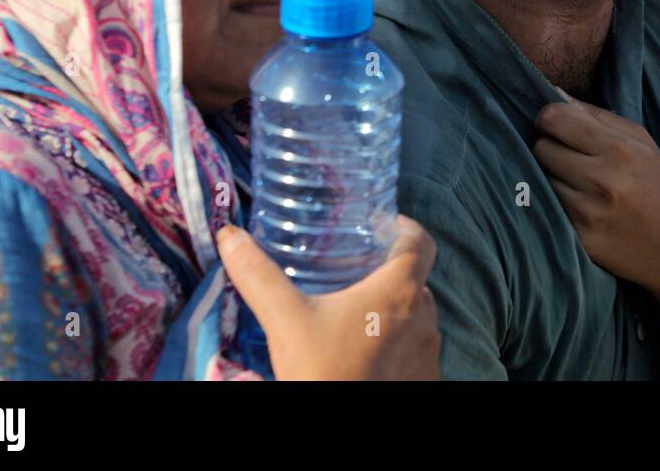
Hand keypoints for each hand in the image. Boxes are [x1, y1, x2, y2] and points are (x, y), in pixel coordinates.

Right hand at [217, 216, 440, 379]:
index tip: (379, 226)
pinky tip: (366, 352)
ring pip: (417, 317)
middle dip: (389, 272)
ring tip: (356, 313)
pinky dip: (398, 345)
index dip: (403, 228)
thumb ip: (259, 276)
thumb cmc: (324, 372)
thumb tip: (230, 235)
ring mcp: (429, 352)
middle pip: (416, 280)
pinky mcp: (426, 379)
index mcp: (400, 291)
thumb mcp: (286, 321)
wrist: (343, 433)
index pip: (422, 241)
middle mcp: (425, 317)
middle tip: (354, 272)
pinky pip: (417, 351)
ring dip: (394, 311)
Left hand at [534, 98, 659, 286]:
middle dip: (551, 147)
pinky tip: (577, 204)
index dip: (549, 118)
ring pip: (540, 177)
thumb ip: (597, 115)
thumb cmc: (655, 186)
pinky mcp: (578, 238)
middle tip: (569, 156)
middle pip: (541, 147)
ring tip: (576, 182)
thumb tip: (555, 94)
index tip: (557, 125)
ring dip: (553, 176)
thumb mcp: (640, 142)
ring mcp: (588, 212)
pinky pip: (547, 205)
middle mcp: (602, 180)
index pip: (554, 118)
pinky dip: (555, 202)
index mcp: (620, 150)